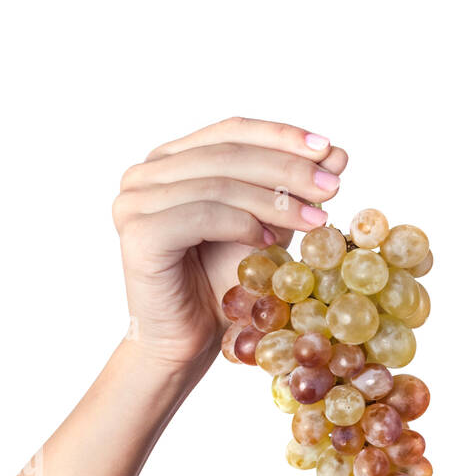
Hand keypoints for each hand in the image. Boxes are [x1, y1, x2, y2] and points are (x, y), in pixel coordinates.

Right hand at [111, 116, 347, 370]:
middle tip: (332, 187)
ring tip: (316, 220)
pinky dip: (242, 224)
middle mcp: (146, 173)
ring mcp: (135, 200)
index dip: (280, 136)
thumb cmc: (221, 288)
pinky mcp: (139, 233)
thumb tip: (339, 153)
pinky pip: (202, 215)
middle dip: (287, 168)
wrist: (187, 344)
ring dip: (275, 200)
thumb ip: (290, 192)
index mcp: (171, 161)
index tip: (328, 149)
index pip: (230, 132)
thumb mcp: (264, 229)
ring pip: (219, 185)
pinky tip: (271, 241)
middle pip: (227, 154)